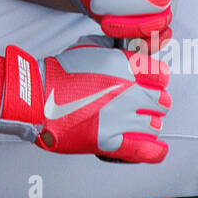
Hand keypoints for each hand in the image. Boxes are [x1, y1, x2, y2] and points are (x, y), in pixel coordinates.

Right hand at [0, 35, 170, 162]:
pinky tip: (158, 149)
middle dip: (155, 103)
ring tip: (139, 123)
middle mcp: (128, 91)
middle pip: (161, 101)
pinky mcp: (111, 140)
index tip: (153, 84)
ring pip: (153, 124)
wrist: (37, 96)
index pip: (160, 74)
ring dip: (148, 123)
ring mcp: (121, 117)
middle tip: (145, 104)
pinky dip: (154, 151)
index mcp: (123, 65)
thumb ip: (113, 49)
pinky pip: (143, 149)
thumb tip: (128, 52)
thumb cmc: (58, 73)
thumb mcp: (88, 47)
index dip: (157, 80)